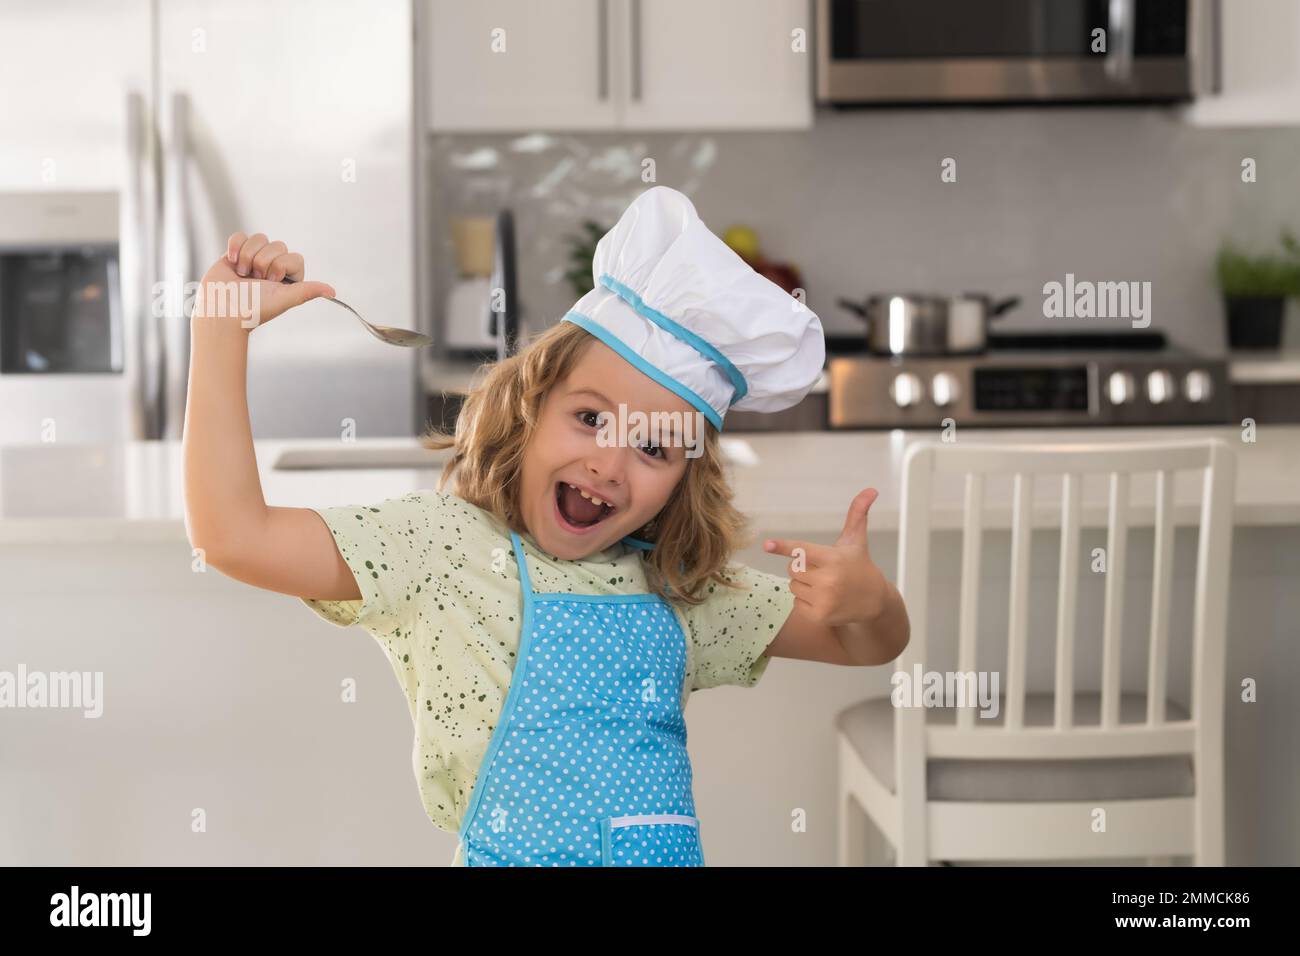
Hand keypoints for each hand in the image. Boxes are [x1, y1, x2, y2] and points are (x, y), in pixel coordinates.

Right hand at [192, 232, 334, 327]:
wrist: (221, 309)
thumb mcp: (284, 299)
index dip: (280, 267)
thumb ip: (307, 291)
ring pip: (259, 238)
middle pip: (277, 245)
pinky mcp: (235, 253)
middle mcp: (273, 266)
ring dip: (248, 257)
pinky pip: (240, 236)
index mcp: (288, 278)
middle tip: (254, 281)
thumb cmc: (253, 308)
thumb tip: (333, 292)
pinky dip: (234, 248)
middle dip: (263, 263)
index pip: (294, 257)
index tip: (271, 282)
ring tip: (242, 276)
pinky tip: (232, 263)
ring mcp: (254, 258)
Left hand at [762, 488, 887, 626]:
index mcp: (833, 558)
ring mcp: (824, 600)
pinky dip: (806, 602)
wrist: (874, 602)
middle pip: (792, 568)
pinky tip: (825, 600)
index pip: (802, 550)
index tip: (766, 544)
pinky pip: (796, 603)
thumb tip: (871, 489)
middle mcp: (828, 579)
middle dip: (803, 568)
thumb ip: (857, 514)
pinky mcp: (819, 616)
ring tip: (827, 586)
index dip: (783, 546)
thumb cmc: (859, 566)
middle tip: (825, 571)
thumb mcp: (856, 541)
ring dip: (804, 585)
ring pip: (793, 586)